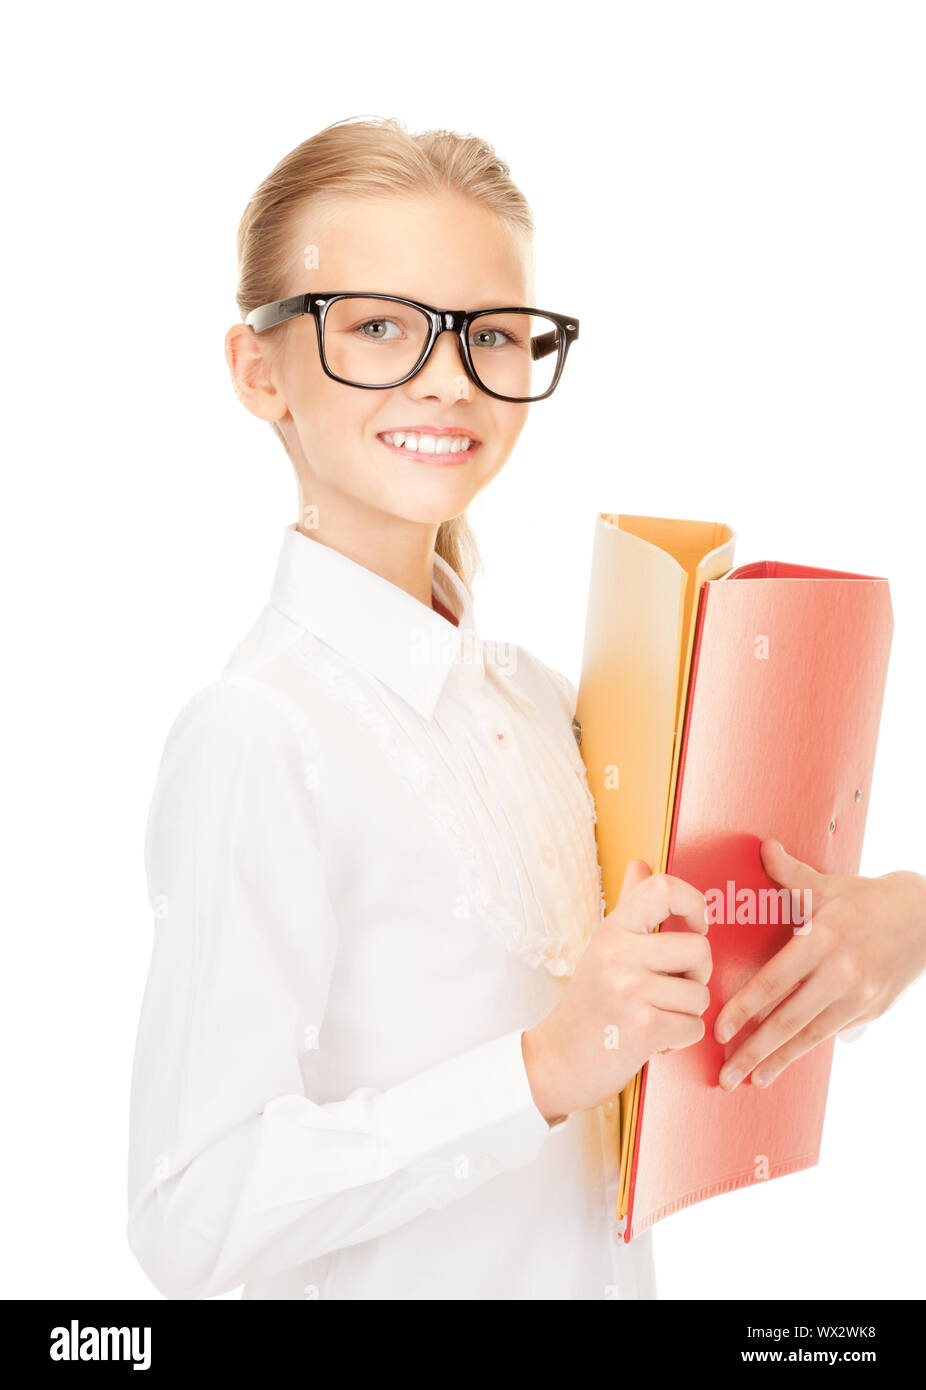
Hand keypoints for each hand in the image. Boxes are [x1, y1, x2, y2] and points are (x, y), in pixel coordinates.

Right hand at [522, 860, 711, 1121]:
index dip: (694, 901)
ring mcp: (630, 990)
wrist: (556, 1061)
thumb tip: (641, 863)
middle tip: (670, 988)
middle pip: (700, 949)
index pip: (662, 889)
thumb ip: (629, 906)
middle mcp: (619, 953)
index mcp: (613, 929)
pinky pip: (694, 1026)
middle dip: (697, 975)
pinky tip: (654, 1038)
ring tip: (654, 1015)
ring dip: (686, 1012)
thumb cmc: (589, 1003)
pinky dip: (680, 1038)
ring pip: (701, 994)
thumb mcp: (604, 947)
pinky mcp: (643, 1028)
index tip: (697, 924)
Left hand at [714, 840, 925, 1089]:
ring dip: (777, 1062)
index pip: (774, 980)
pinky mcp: (869, 1011)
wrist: (923, 920)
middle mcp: (840, 972)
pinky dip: (802, 1053)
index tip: (720, 1029)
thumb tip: (764, 847)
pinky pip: (828, 1035)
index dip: (744, 1008)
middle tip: (726, 1074)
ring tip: (749, 1081)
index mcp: (822, 939)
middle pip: (788, 1019)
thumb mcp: (827, 884)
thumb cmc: (864, 901)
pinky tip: (779, 1068)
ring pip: (809, 1035)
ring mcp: (857, 996)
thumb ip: (791, 873)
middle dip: (754, 1050)